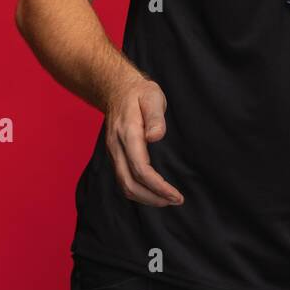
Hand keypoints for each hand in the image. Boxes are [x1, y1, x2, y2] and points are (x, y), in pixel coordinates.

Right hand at [104, 76, 185, 206]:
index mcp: (128, 133)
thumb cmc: (139, 93)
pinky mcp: (116, 155)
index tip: (175, 194)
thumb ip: (155, 117)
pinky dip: (138, 191)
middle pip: (130, 183)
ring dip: (145, 198)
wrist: (116, 89)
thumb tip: (155, 137)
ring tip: (167, 200)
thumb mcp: (152, 96)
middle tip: (175, 200)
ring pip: (124, 185)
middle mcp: (117, 147)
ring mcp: (114, 152)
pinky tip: (153, 192)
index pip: (140, 169)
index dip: (158, 186)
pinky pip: (123, 179)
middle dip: (153, 197)